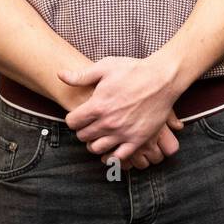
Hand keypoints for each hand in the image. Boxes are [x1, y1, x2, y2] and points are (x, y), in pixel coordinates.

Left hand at [59, 56, 181, 164]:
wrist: (163, 79)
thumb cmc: (134, 70)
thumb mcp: (106, 67)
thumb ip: (81, 75)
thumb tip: (60, 75)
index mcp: (97, 106)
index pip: (72, 122)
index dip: (74, 118)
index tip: (80, 115)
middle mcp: (108, 123)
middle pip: (83, 136)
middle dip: (83, 130)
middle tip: (90, 124)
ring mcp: (123, 133)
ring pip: (96, 148)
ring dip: (95, 143)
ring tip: (100, 135)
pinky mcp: (137, 140)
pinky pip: (118, 157)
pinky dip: (112, 155)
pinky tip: (112, 147)